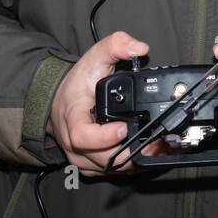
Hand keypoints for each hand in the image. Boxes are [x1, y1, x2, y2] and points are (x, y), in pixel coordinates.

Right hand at [47, 31, 154, 176]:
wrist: (61, 99)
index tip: (123, 128)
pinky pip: (108, 172)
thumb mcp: (95, 57)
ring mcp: (80, 156)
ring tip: (156, 149)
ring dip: (132, 162)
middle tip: (154, 143)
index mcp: (72, 117)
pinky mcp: (89, 164)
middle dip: (128, 153)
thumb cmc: (77, 82)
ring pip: (106, 169)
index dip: (104, 137)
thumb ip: (116, 45)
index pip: (82, 136)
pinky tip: (146, 156)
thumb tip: (139, 48)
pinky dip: (128, 167)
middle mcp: (73, 142)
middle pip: (100, 158)